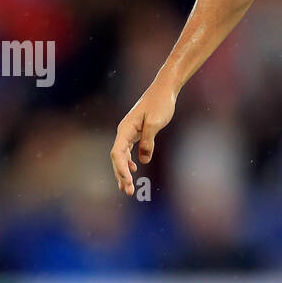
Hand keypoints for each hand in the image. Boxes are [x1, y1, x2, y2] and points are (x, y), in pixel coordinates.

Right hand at [110, 81, 176, 195]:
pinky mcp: (136, 132)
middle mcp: (124, 131)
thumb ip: (148, 141)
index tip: (128, 181)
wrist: (163, 90)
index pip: (118, 153)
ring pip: (122, 156)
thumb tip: (144, 159)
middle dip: (121, 175)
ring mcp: (129, 132)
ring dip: (124, 171)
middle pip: (118, 158)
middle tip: (129, 192)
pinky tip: (135, 168)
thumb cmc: (160, 104)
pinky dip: (130, 161)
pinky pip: (129, 150)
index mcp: (125, 129)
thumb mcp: (156, 122)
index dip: (120, 169)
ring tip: (128, 187)